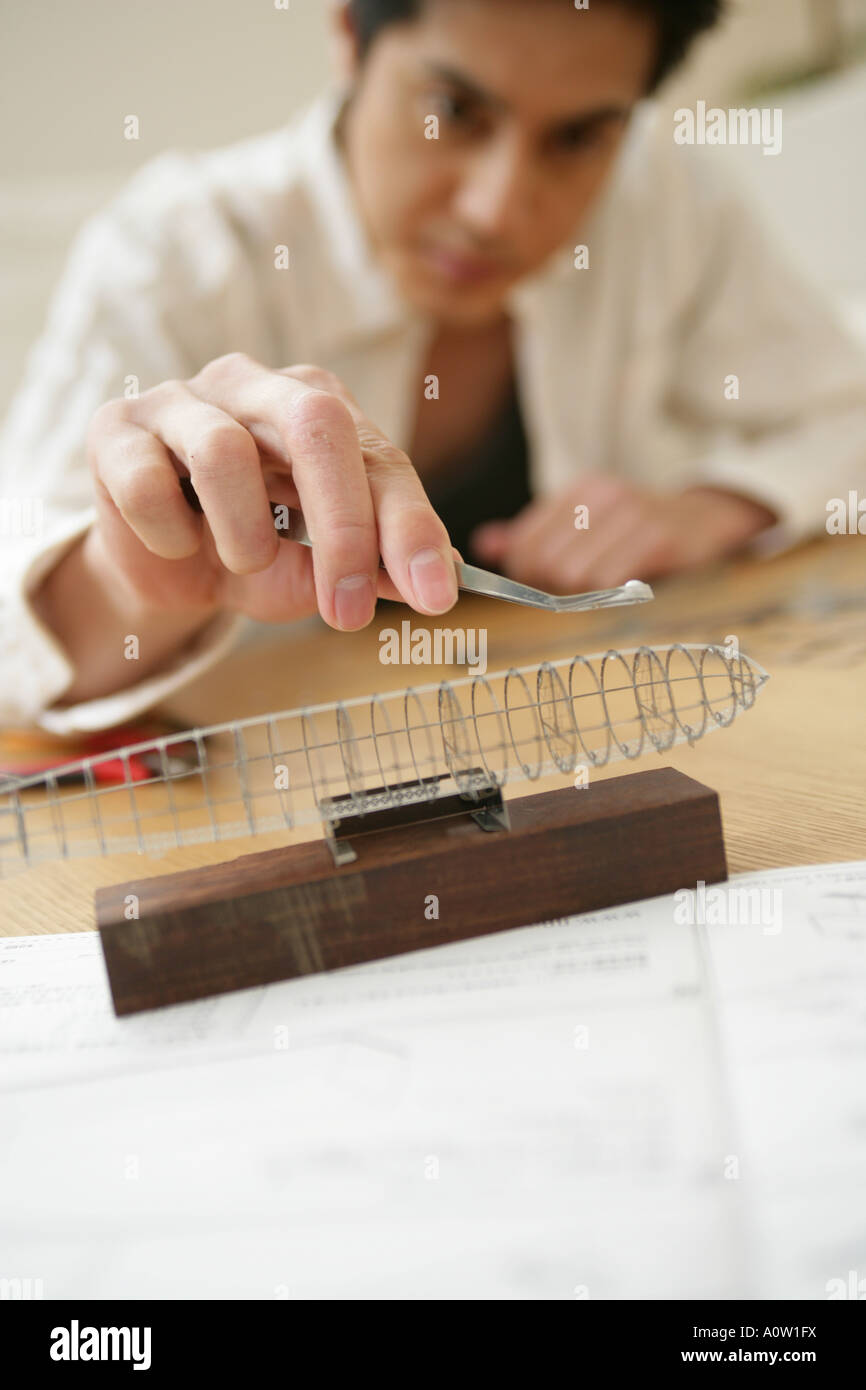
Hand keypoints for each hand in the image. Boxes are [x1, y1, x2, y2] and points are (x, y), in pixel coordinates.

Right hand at [85, 354, 458, 629]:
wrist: (165, 566)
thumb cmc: (254, 549)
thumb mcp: (321, 567)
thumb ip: (376, 566)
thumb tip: (439, 577)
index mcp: (319, 407)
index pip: (379, 457)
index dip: (409, 527)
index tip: (434, 595)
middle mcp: (255, 386)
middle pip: (314, 423)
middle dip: (343, 525)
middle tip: (348, 609)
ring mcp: (181, 400)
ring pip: (224, 452)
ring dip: (245, 537)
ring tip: (243, 561)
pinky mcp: (117, 431)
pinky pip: (148, 484)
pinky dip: (171, 534)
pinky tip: (177, 542)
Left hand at [471, 475, 777, 590]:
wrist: (715, 518)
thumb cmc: (644, 532)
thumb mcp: (590, 524)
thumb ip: (537, 535)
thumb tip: (485, 545)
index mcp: (580, 490)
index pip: (524, 544)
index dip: (526, 577)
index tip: (545, 589)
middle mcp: (603, 494)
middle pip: (545, 564)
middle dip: (552, 592)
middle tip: (576, 599)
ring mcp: (634, 513)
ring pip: (574, 578)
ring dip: (583, 599)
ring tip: (603, 596)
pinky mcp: (662, 538)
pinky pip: (610, 582)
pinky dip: (611, 597)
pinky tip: (627, 593)